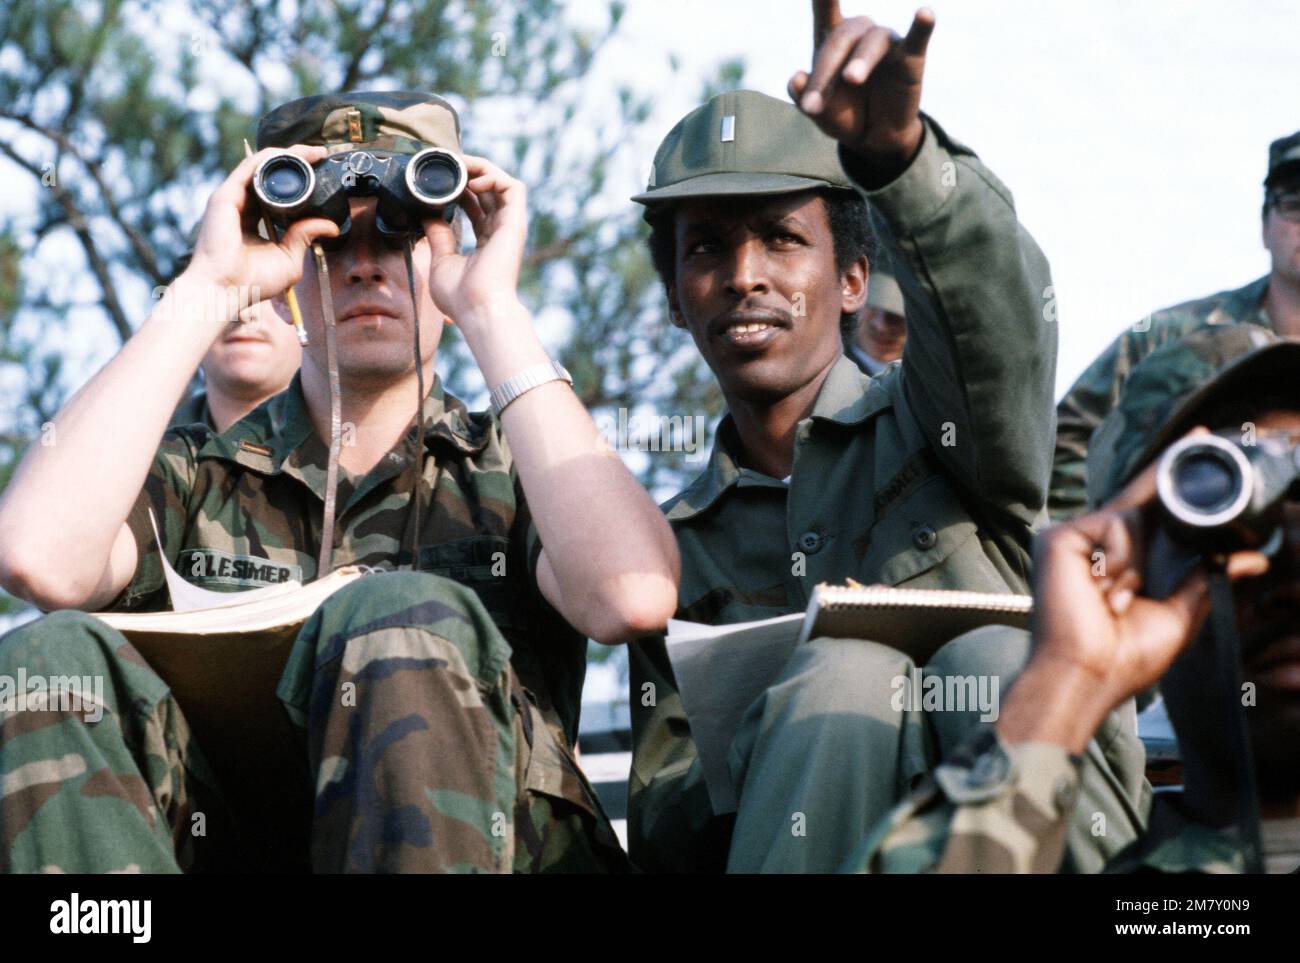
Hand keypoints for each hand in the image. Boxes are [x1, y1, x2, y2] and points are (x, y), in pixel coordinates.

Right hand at [184, 145, 339, 307]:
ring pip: (262, 165)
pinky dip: (272, 158)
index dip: (300, 180)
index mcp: (254, 218)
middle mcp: (242, 204)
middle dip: (297, 160)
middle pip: (271, 173)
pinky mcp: (226, 195)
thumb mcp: (289, 258)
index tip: (322, 171)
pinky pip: (251, 167)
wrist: (225, 290)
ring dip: (288, 155)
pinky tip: (292, 154)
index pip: (278, 191)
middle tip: (322, 155)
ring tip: (313, 152)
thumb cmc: (252, 281)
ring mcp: (232, 197)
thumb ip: (305, 237)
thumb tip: (331, 226)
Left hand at [422, 154, 527, 327]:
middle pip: (490, 191)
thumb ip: (438, 236)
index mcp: (486, 242)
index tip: (441, 180)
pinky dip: (494, 177)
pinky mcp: (515, 223)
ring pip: (502, 183)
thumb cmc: (461, 296)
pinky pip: (512, 188)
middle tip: (448, 164)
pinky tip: (472, 180)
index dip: (461, 189)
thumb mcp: (441, 260)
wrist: (478, 309)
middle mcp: (500, 231)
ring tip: (460, 164)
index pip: (477, 206)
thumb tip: (428, 216)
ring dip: (482, 168)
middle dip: (469, 172)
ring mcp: (509, 226)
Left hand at [788, 2, 933, 175]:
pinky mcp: (910, 57)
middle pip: (840, 39)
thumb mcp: (821, 113)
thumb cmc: (844, 115)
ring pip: (871, 42)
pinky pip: (917, 38)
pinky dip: (922, 26)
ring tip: (850, 79)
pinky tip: (924, 14)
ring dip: (860, 61)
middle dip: (825, 72)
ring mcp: (885, 43)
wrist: (874, 137)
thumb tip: (795, 79)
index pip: (824, 9)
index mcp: (830, 40)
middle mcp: (858, 34)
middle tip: (811, 106)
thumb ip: (805, 97)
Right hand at [1003, 432, 1269, 748]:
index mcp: (1114, 561)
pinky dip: (1123, 558)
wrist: (1085, 675)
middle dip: (1168, 478)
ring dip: (1139, 563)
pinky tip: (1106, 591)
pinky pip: (1114, 525)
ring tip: (1115, 602)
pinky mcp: (1059, 537)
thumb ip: (1206, 579)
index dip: (1169, 477)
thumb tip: (1250, 557)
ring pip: (1131, 517)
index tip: (1199, 440)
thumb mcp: (1178, 615)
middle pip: (1137, 501)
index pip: (1148, 510)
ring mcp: (1070, 537)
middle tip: (1205, 437)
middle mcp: (1088, 543)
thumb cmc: (1122, 657)